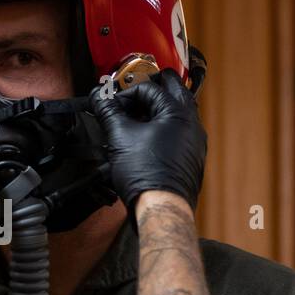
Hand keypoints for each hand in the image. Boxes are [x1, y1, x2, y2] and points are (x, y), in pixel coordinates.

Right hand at [90, 77, 206, 209]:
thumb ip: (109, 112)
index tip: (112, 104)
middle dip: (154, 89)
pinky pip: (180, 133)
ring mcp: (194, 142)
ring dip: (160, 108)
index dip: (127, 94)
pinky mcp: (191, 158)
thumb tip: (99, 98)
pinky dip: (166, 127)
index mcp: (178, 113)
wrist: (161, 206)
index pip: (149, 89)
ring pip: (178, 114)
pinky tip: (149, 137)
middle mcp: (192, 124)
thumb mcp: (120, 136)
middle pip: (174, 94)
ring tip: (142, 112)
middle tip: (138, 89)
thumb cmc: (147, 174)